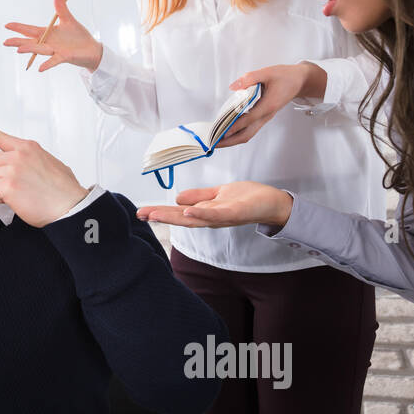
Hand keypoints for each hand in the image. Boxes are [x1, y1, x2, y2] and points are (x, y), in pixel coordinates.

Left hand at [0, 127, 87, 226]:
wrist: (70, 206)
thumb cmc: (63, 190)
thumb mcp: (50, 162)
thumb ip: (32, 157)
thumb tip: (28, 161)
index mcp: (28, 147)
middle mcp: (19, 155)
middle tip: (9, 185)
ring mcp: (13, 169)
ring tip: (11, 194)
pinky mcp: (8, 185)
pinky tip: (7, 200)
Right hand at [3, 0, 103, 72]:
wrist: (91, 48)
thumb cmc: (79, 35)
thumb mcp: (68, 19)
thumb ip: (60, 7)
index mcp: (47, 33)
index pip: (30, 30)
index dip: (19, 28)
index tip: (7, 25)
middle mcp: (48, 43)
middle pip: (30, 42)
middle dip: (18, 42)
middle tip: (5, 42)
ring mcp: (55, 50)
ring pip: (40, 50)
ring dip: (30, 50)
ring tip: (19, 50)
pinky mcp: (64, 57)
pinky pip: (54, 61)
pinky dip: (48, 64)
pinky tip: (40, 68)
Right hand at [136, 181, 293, 228]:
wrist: (273, 203)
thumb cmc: (248, 198)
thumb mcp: (218, 195)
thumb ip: (199, 196)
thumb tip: (177, 198)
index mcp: (205, 212)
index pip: (178, 212)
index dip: (160, 212)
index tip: (141, 211)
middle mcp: (210, 218)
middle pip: (181, 218)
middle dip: (160, 216)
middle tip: (140, 214)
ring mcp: (221, 217)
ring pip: (193, 218)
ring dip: (174, 217)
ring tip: (155, 214)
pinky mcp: (234, 213)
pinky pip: (215, 214)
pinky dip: (200, 214)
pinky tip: (187, 211)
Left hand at [216, 63, 318, 147]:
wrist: (300, 81)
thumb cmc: (285, 76)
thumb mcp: (268, 72)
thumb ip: (250, 78)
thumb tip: (233, 86)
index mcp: (269, 105)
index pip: (248, 119)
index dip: (234, 126)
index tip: (221, 132)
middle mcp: (267, 115)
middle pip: (247, 134)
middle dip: (229, 140)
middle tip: (213, 143)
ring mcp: (265, 117)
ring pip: (248, 134)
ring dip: (232, 139)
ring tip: (216, 140)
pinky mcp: (263, 116)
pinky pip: (250, 129)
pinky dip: (237, 132)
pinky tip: (226, 131)